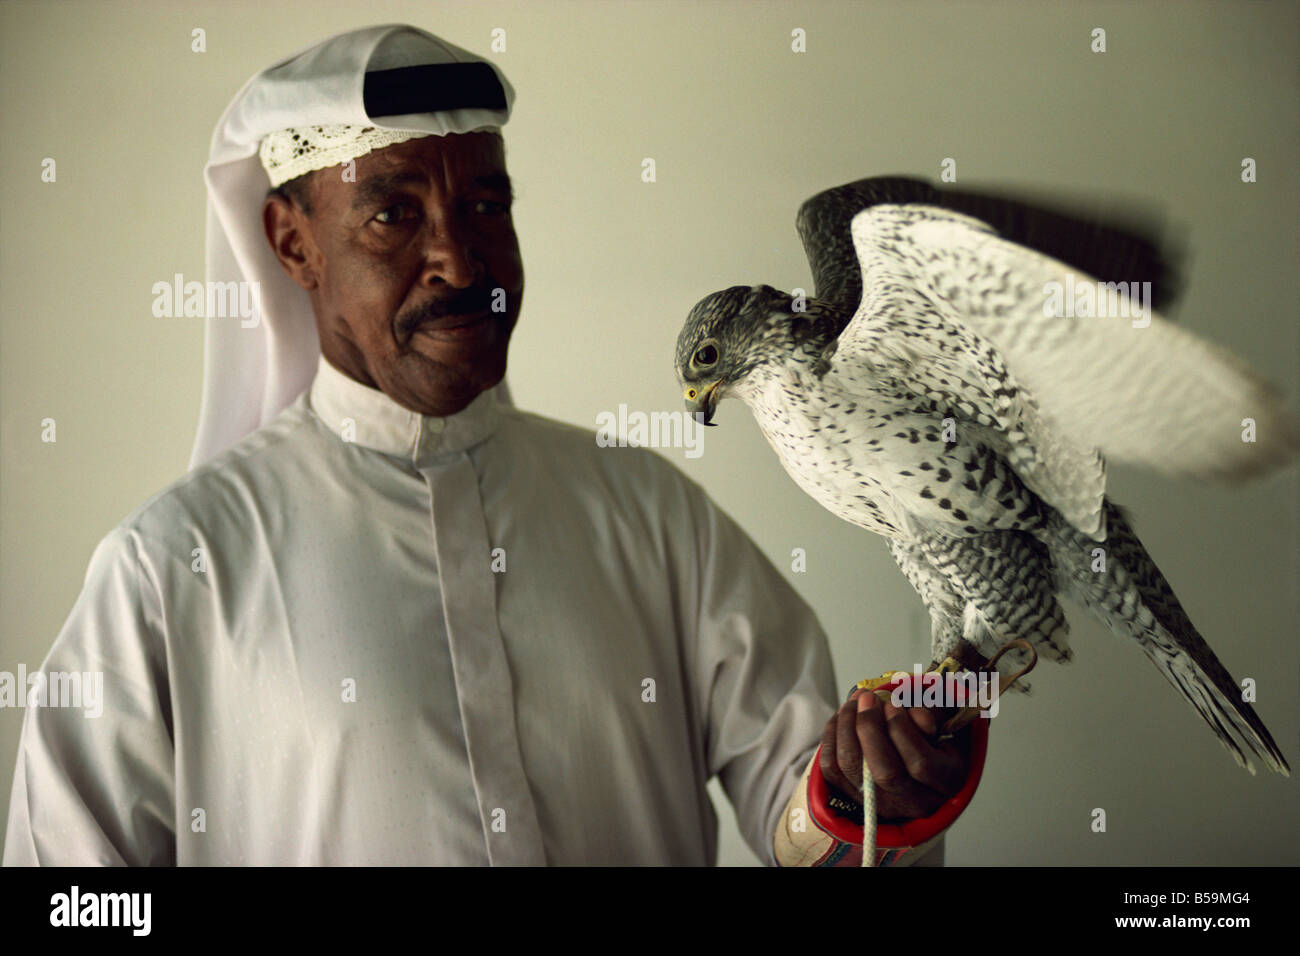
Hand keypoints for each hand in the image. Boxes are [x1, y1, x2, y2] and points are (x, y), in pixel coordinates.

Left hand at [819, 687, 970, 821]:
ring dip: (846, 726)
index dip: (901, 730)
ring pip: (853, 768)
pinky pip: (832, 768)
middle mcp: (917, 800)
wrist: (917, 762)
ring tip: (854, 702)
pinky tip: (842, 718)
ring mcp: (884, 804)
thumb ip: (933, 712)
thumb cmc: (933, 736)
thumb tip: (914, 714)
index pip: (920, 763)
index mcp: (947, 780)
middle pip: (885, 772)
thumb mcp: (945, 720)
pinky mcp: (856, 797)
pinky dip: (832, 737)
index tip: (892, 704)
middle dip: (869, 727)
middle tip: (867, 698)